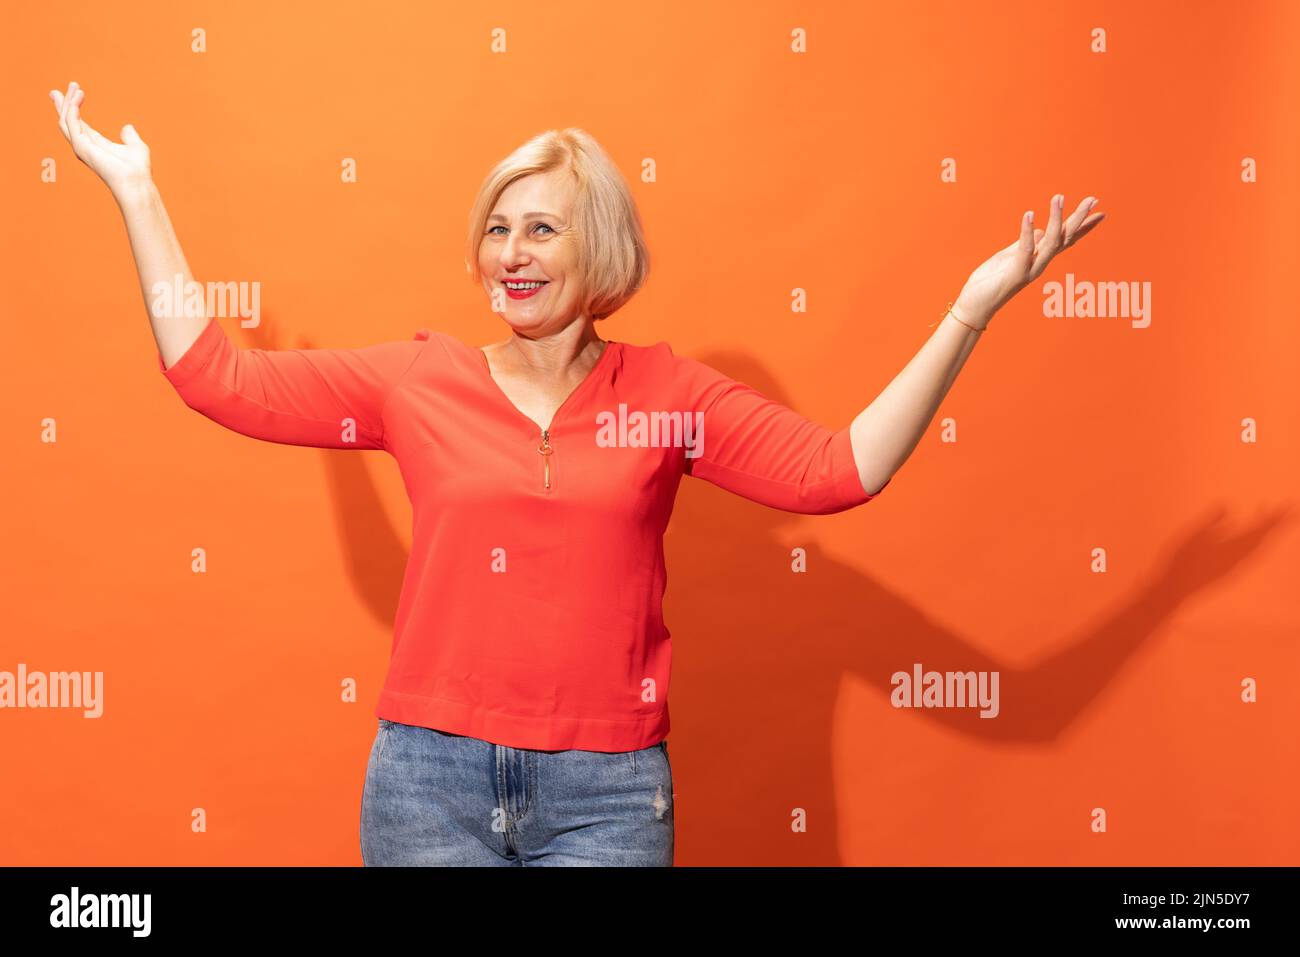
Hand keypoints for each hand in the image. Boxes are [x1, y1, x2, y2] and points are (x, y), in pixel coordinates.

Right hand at [48, 81, 151, 197]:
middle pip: (68, 121)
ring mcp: (81, 146)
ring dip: (67, 102)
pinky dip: (72, 108)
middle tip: (61, 88)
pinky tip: (77, 97)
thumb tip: (127, 127)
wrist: (136, 181)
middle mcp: (85, 145)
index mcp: (96, 144)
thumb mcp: (135, 146)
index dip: (75, 108)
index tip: (76, 91)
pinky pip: (71, 122)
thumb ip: (129, 136)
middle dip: (63, 103)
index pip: (79, 123)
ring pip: (66, 120)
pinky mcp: (81, 146)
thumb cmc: (137, 169)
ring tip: (74, 86)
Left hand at [953, 194, 1105, 328]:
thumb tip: (1039, 230)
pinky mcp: (1015, 273)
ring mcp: (1030, 269)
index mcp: (1039, 258)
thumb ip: (1025, 244)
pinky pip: (1025, 250)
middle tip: (1093, 199)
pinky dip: (1027, 232)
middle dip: (1079, 219)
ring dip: (1056, 219)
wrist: (975, 305)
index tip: (1099, 210)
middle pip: (1065, 238)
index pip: (1066, 238)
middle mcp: (1039, 264)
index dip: (1083, 225)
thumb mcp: (1010, 256)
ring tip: (1059, 197)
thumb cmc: (990, 281)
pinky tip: (1030, 214)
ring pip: (1050, 242)